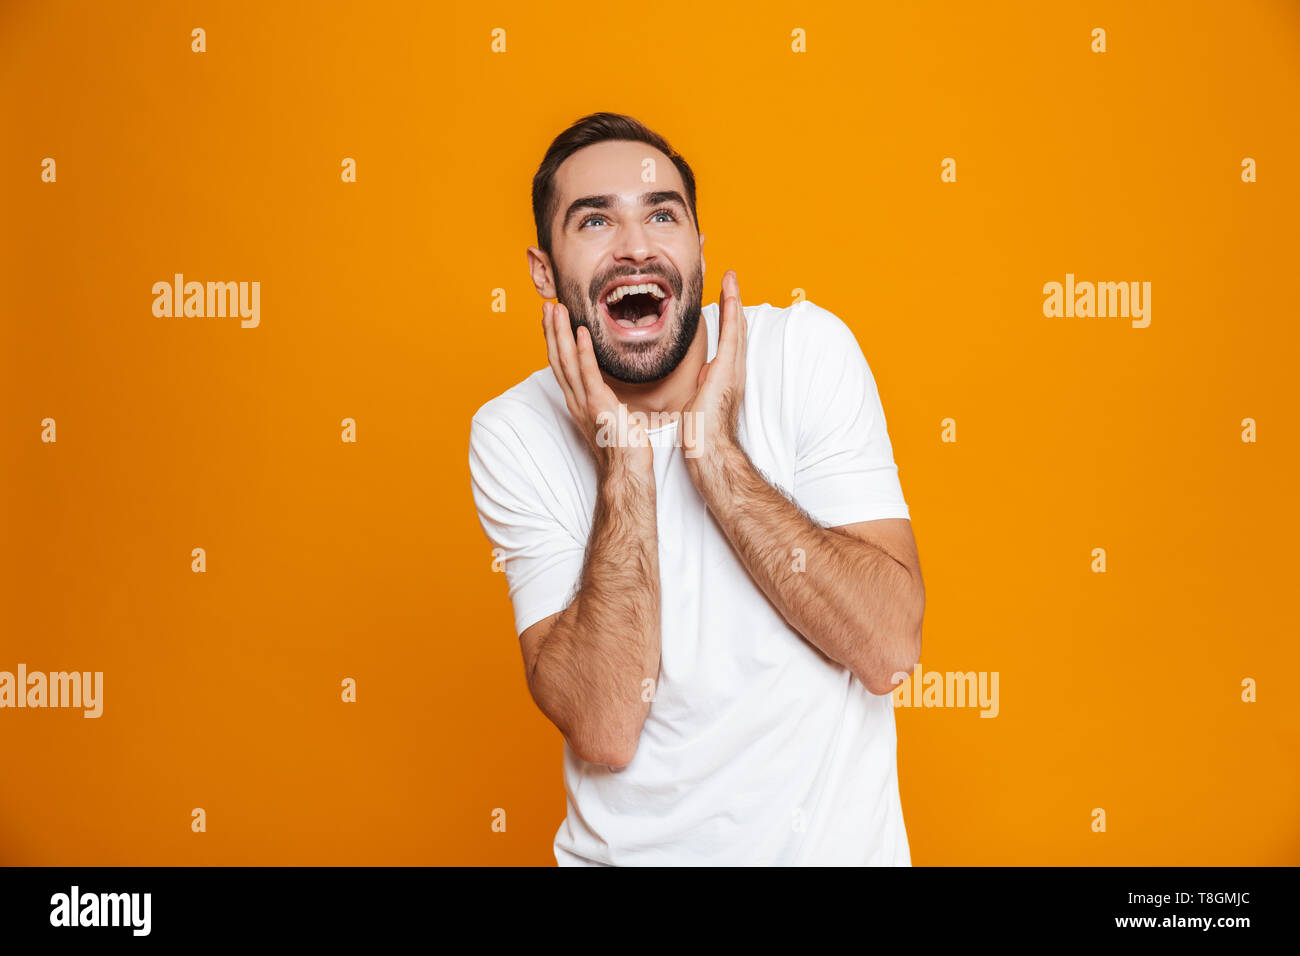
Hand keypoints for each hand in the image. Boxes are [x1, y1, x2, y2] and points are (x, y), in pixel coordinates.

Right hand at [543, 300, 652, 475]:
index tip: (552, 319)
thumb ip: (608, 398)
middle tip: (548, 305)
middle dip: (552, 331)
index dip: (555, 341)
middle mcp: (576, 400)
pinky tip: (581, 333)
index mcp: (578, 401)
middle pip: (557, 359)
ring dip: (561, 334)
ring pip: (567, 362)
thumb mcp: (613, 416)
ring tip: (557, 310)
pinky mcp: (599, 405)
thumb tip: (614, 387)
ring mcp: (585, 403)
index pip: (561, 365)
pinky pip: (589, 374)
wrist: (626, 472)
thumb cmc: (624, 447)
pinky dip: (584, 352)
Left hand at [683, 270, 746, 477]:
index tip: (723, 295)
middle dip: (734, 300)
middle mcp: (734, 368)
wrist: (709, 449)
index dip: (727, 315)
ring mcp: (734, 367)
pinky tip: (731, 293)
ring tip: (731, 276)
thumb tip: (701, 374)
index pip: (727, 338)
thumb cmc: (701, 431)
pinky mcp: (729, 369)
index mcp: (725, 374)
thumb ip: (702, 383)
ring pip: (737, 325)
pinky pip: (732, 334)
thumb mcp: (699, 399)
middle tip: (731, 277)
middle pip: (737, 327)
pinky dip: (733, 311)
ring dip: (735, 299)